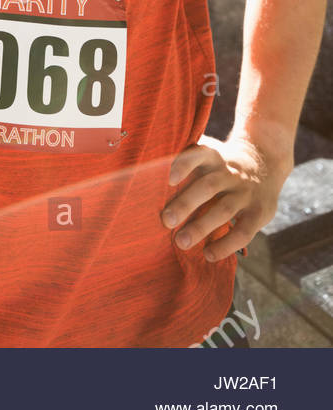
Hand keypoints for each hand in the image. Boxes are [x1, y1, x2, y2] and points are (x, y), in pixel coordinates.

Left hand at [160, 133, 292, 261]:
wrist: (264, 162)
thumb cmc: (221, 164)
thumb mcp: (208, 155)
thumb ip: (185, 161)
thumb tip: (145, 175)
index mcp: (214, 156)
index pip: (199, 154)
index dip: (184, 165)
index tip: (168, 179)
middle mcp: (230, 172)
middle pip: (208, 186)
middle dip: (186, 204)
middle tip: (165, 221)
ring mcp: (246, 193)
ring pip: (224, 210)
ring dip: (201, 227)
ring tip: (181, 242)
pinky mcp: (260, 212)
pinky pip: (244, 232)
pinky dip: (226, 245)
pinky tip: (208, 254)